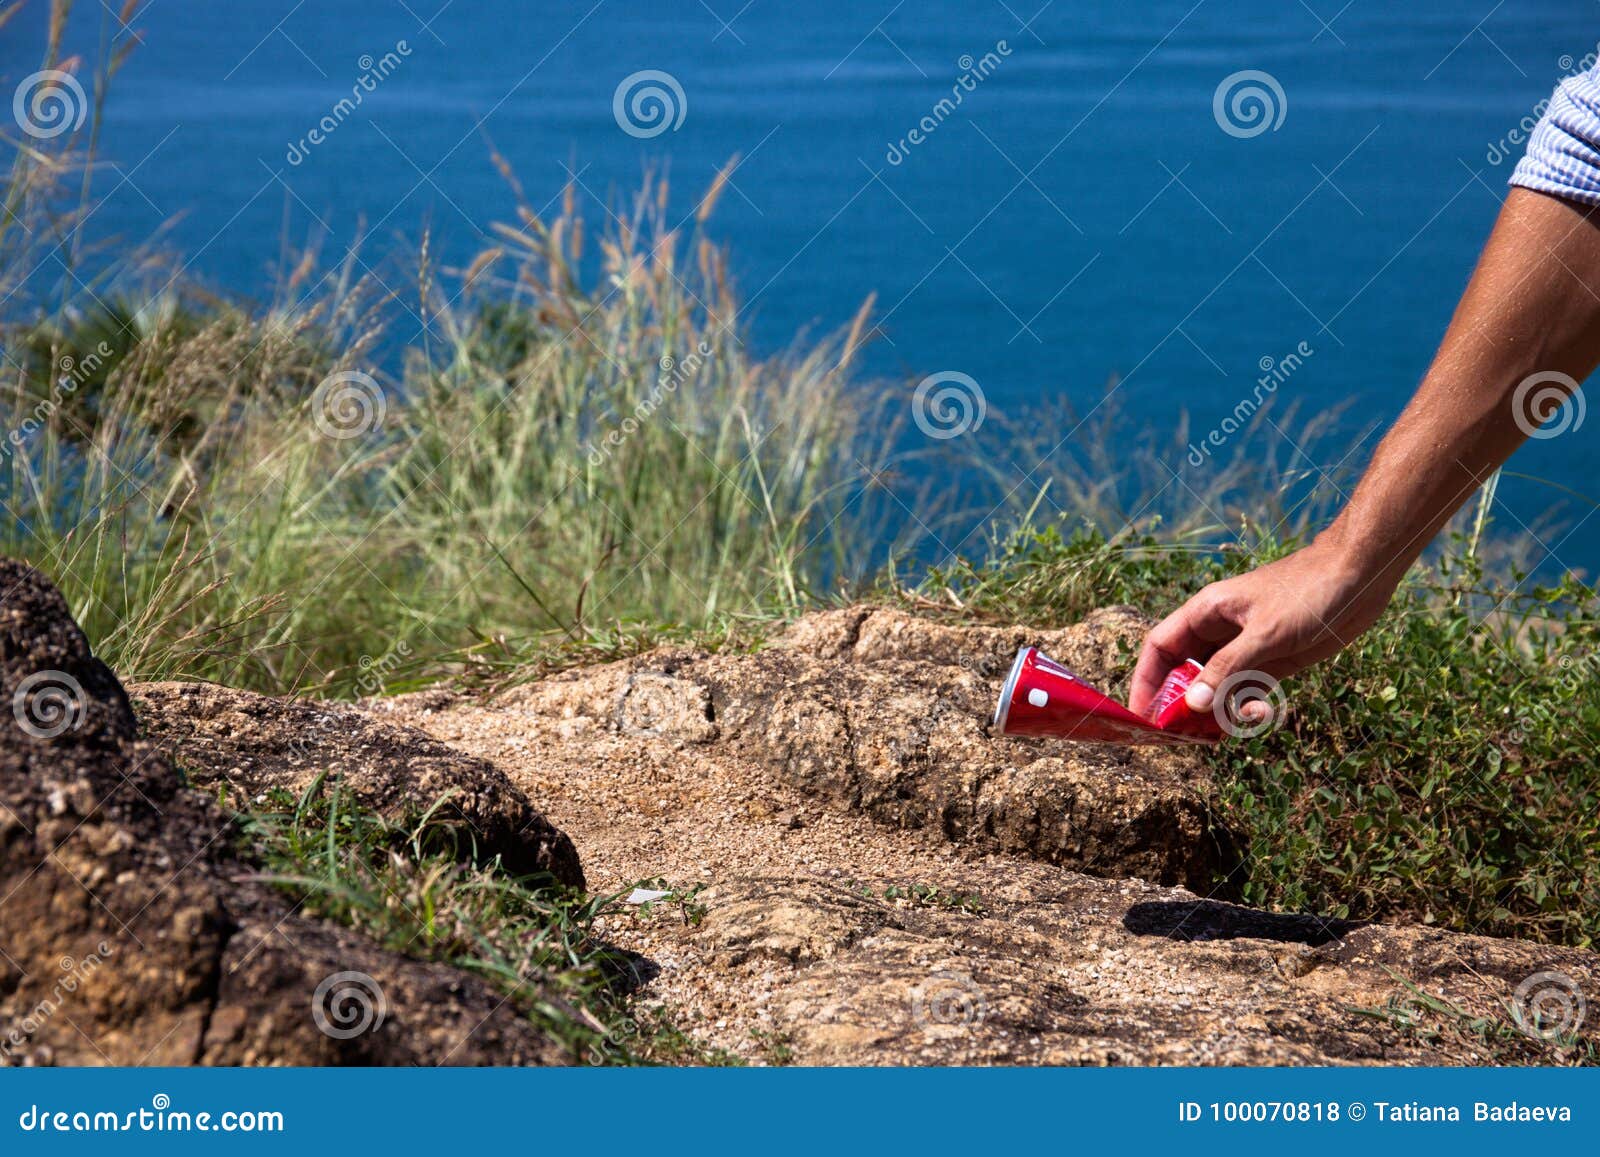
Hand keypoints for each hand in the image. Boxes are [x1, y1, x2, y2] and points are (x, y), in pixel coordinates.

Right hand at [1128, 536, 1402, 720]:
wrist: (1360, 577)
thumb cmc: (1308, 592)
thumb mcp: (1265, 633)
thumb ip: (1227, 669)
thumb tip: (1192, 704)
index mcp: (1206, 613)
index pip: (1160, 648)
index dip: (1147, 681)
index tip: (1143, 715)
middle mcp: (1219, 632)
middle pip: (1185, 674)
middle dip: (1185, 705)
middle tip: (1190, 736)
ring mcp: (1245, 648)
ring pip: (1216, 688)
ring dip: (1219, 711)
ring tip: (1233, 727)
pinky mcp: (1272, 661)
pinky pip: (1247, 691)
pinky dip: (1248, 707)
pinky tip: (1264, 712)